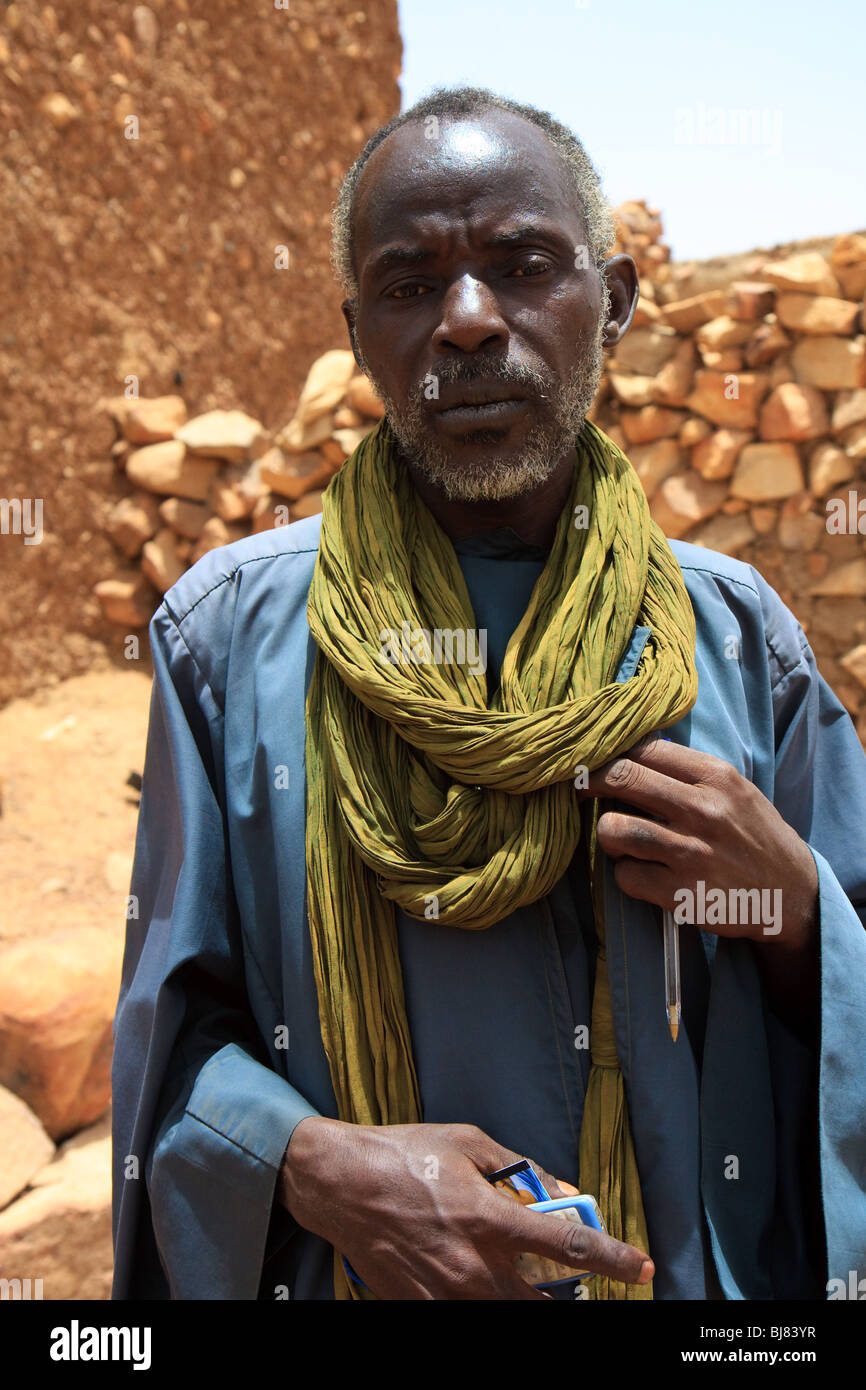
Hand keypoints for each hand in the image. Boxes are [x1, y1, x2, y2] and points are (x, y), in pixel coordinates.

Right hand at [278, 1117, 653, 1299]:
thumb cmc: (405, 1154)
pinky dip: (478, 1300)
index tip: (643, 1269)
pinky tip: (467, 1275)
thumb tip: (561, 1193)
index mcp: (490, 1218)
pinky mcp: (420, 1308)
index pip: (570, 1248)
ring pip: (507, 1316)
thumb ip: (521, 1172)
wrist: (339, 1184)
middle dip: (566, 1299)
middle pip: (545, 1306)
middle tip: (568, 1285)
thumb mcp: (470, 1144)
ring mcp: (446, 1294)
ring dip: (523, 1301)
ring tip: (513, 1276)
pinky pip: (464, 1315)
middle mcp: (474, 1265)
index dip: (616, 1261)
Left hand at [576, 735, 817, 949]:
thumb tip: (629, 749)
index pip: (645, 747)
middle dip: (591, 783)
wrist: (791, 893)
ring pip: (614, 828)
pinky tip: (639, 872)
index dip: (611, 753)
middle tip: (582, 791)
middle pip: (621, 777)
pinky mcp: (682, 893)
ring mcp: (692, 853)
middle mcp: (703, 810)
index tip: (598, 763)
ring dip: (607, 833)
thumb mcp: (734, 790)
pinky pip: (625, 875)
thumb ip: (688, 771)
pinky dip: (624, 874)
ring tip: (618, 838)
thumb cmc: (751, 834)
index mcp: (716, 776)